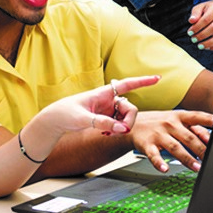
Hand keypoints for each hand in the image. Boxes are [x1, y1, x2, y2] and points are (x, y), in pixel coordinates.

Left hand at [33, 75, 161, 139]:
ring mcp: (108, 109)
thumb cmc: (65, 113)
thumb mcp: (83, 119)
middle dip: (128, 121)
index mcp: (103, 93)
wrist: (55, 120)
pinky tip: (105, 133)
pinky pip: (119, 125)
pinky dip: (116, 130)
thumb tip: (121, 129)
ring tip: (106, 133)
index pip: (127, 84)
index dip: (143, 81)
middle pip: (130, 108)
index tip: (158, 78)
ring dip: (121, 128)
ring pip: (126, 118)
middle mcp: (108, 99)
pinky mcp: (106, 118)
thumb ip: (103, 123)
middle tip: (120, 132)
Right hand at [130, 109, 212, 171]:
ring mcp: (158, 134)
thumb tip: (210, 139)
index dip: (209, 120)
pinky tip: (165, 169)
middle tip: (211, 159)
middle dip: (201, 149)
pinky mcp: (147, 144)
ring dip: (187, 158)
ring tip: (197, 168)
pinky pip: (154, 155)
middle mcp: (169, 124)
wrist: (131, 123)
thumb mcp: (175, 120)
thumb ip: (193, 128)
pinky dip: (160, 163)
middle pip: (189, 137)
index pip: (197, 116)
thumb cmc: (158, 123)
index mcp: (179, 116)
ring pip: (175, 147)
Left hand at [187, 1, 212, 50]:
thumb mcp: (199, 7)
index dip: (197, 27)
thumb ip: (195, 13)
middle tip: (193, 39)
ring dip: (208, 43)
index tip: (189, 32)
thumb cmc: (206, 10)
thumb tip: (192, 21)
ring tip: (199, 46)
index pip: (206, 19)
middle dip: (201, 36)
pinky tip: (206, 47)